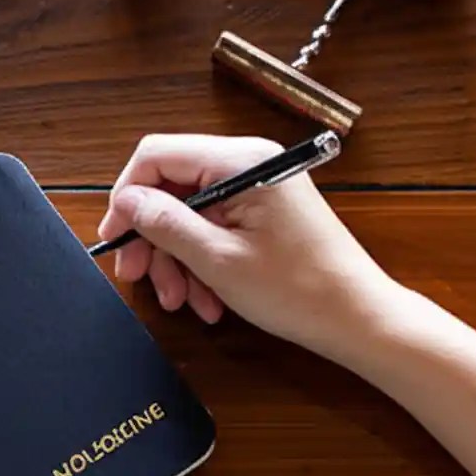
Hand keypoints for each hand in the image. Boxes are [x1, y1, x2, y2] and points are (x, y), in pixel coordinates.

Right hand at [96, 134, 395, 358]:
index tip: (115, 236)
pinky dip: (201, 262)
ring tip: (182, 300)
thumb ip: (164, 223)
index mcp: (240, 162)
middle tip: (139, 278)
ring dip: (176, 259)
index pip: (156, 156)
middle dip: (152, 238)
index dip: (126, 195)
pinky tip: (207, 298)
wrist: (360, 319)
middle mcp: (248, 163)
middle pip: (171, 187)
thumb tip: (126, 201)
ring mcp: (257, 187)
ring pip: (189, 213)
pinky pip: (213, 227)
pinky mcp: (263, 210)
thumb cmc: (300, 290)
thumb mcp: (217, 259)